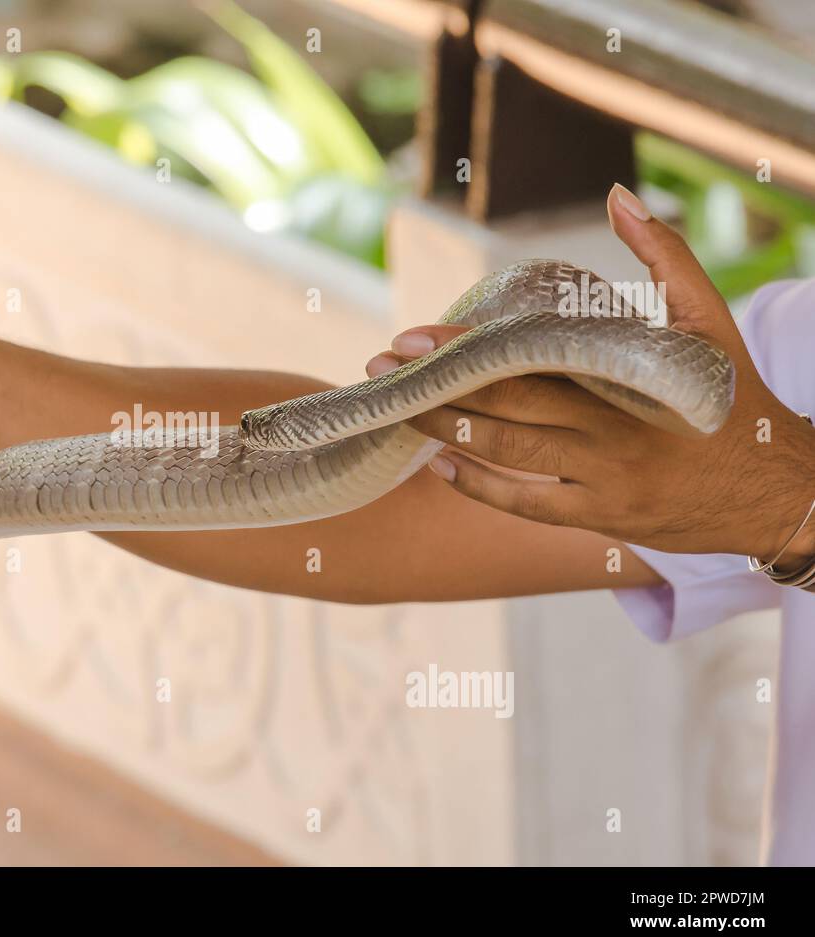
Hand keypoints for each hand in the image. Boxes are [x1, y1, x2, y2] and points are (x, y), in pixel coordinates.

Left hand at [366, 183, 814, 569]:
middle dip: (439, 387)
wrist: (776, 489)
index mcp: (631, 375)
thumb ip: (665, 257)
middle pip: (508, 405)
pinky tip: (442, 466)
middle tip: (381, 370)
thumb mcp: (710, 321)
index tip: (413, 337)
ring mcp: (605, 478)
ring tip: (397, 410)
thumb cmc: (733, 397)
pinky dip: (481, 487)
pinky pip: (528, 505)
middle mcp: (613, 429)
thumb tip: (619, 198)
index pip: (533, 356)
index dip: (467, 349)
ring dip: (447, 431)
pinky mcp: (602, 517)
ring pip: (510, 454)